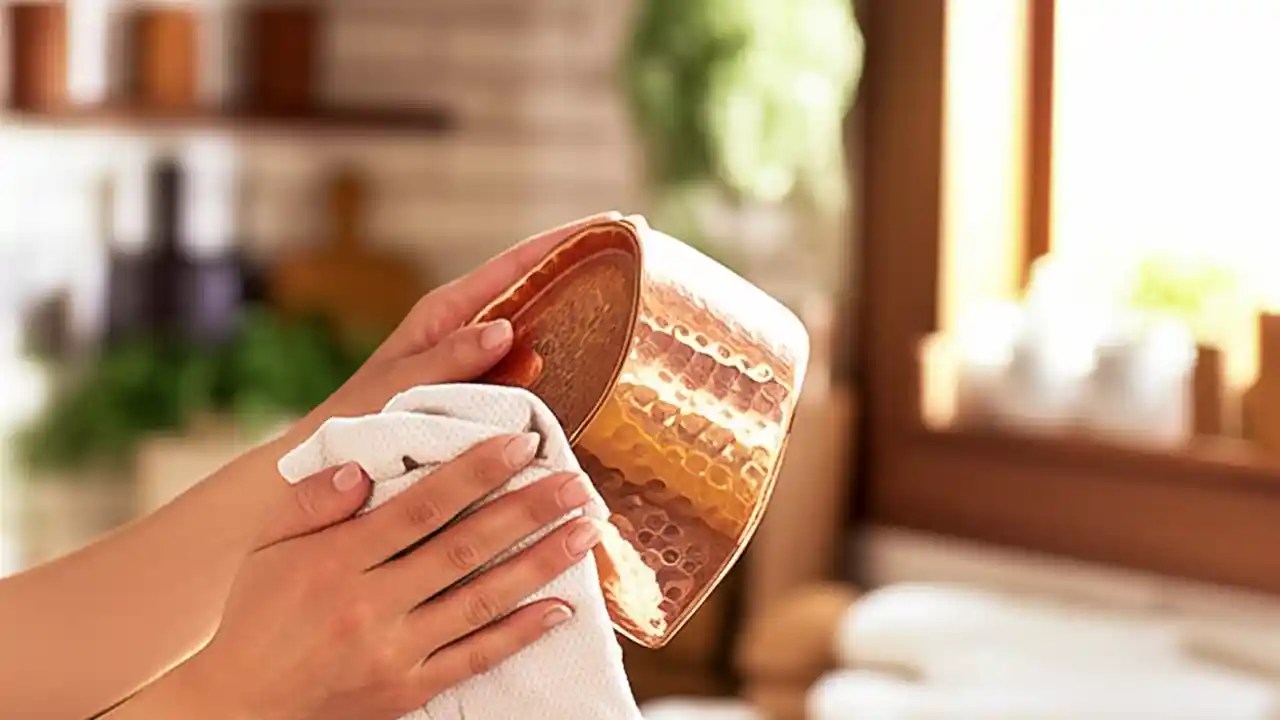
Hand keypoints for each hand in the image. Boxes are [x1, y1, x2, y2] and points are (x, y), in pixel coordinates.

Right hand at [114, 434, 602, 719]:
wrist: (240, 708)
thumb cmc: (254, 617)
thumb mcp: (263, 548)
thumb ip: (310, 502)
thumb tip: (359, 468)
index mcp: (337, 560)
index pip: (421, 506)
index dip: (476, 471)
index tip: (522, 442)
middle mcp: (372, 604)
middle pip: (465, 547)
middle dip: (528, 510)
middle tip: (577, 481)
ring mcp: (396, 649)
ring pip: (483, 599)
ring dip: (541, 562)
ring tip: (586, 529)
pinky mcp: (412, 686)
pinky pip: (477, 656)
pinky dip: (523, 631)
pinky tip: (562, 605)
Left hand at [276, 211, 620, 450]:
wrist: (336, 470)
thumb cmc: (354, 422)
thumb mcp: (398, 385)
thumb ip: (447, 358)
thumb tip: (505, 328)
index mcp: (446, 313)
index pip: (516, 264)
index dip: (565, 241)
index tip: (615, 222)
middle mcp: (469, 331)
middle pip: (536, 288)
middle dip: (584, 270)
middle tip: (640, 257)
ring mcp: (480, 363)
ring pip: (541, 328)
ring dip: (580, 315)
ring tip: (634, 304)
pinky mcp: (487, 395)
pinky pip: (535, 370)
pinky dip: (566, 363)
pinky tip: (599, 371)